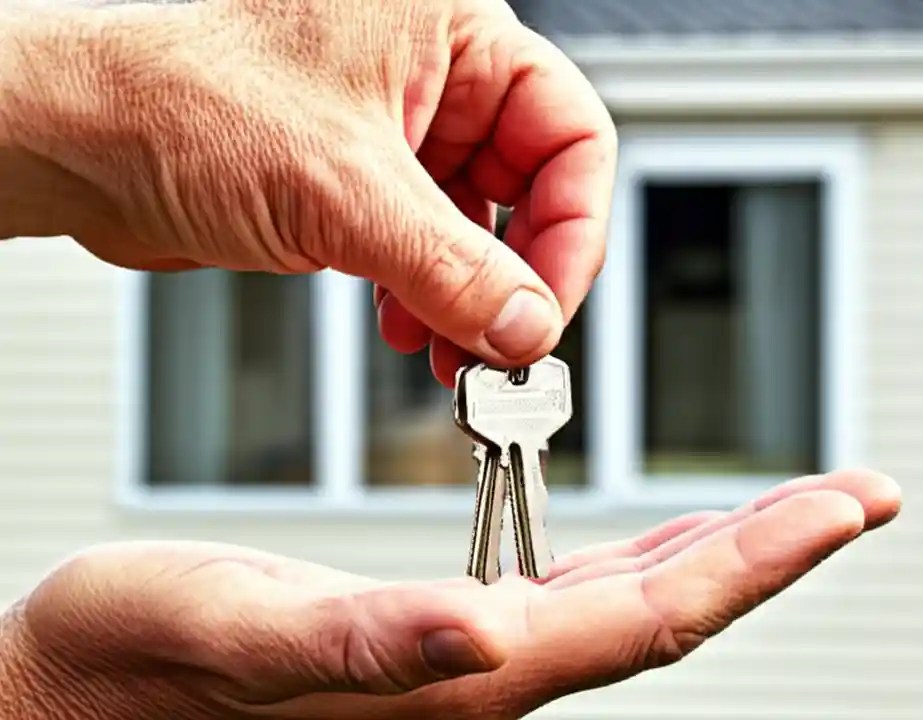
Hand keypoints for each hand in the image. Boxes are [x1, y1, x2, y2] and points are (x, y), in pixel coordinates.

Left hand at [0, 0, 614, 381]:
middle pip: (529, 184)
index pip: (567, 129)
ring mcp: (395, 127)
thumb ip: (455, 269)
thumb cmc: (172, 99)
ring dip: (472, 297)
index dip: (573, 227)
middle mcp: (430, 71)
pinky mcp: (359, 177)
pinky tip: (413, 328)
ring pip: (479, 225)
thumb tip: (528, 325)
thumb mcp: (346, 192)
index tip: (549, 303)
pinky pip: (427, 245)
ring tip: (458, 352)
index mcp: (450, 27)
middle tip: (507, 342)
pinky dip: (428, 294)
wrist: (72, 142)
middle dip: (517, 275)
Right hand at [0, 472, 898, 719]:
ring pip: (635, 602)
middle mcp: (487, 674)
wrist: (81, 699)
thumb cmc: (135, 673)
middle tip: (859, 495)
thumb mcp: (233, 636)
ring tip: (797, 509)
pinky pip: (575, 597)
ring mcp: (471, 662)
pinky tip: (666, 537)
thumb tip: (472, 633)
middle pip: (671, 608)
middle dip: (774, 548)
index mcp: (464, 674)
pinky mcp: (440, 641)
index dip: (760, 559)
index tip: (843, 507)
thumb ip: (359, 646)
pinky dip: (642, 557)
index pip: (654, 615)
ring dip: (725, 550)